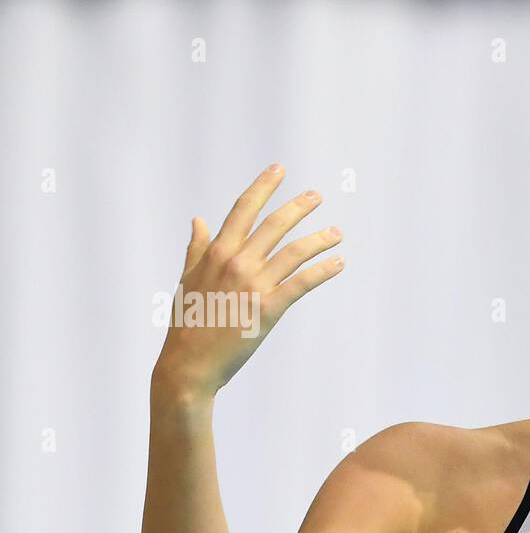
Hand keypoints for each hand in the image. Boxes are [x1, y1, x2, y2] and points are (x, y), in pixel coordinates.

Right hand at [154, 164, 343, 397]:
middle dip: (298, 207)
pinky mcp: (268, 308)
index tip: (279, 169)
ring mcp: (253, 284)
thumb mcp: (188, 279)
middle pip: (274, 225)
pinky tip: (338, 263)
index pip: (243, 210)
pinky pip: (302, 283)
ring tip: (337, 233)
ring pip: (294, 252)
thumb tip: (198, 220)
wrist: (189, 363)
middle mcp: (235, 262)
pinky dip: (322, 270)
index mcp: (215, 253)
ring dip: (319, 239)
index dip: (262, 187)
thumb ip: (197, 249)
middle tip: (317, 196)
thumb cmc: (188, 323)